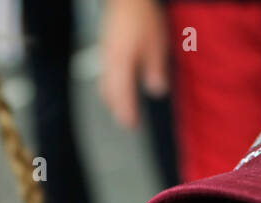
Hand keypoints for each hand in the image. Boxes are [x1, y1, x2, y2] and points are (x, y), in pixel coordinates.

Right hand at [99, 0, 170, 128]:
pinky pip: (104, 74)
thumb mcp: (156, 44)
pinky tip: (118, 85)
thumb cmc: (141, 18)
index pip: (122, 96)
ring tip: (121, 107)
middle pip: (108, 93)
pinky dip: (110, 86)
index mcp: (121, 65)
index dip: (126, 113)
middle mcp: (109, 63)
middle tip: (128, 121)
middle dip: (117, 109)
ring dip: (112, 99)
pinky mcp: (104, 49)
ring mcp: (104, 56)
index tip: (132, 125)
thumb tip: (157, 91)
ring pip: (104, 84)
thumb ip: (155, 69)